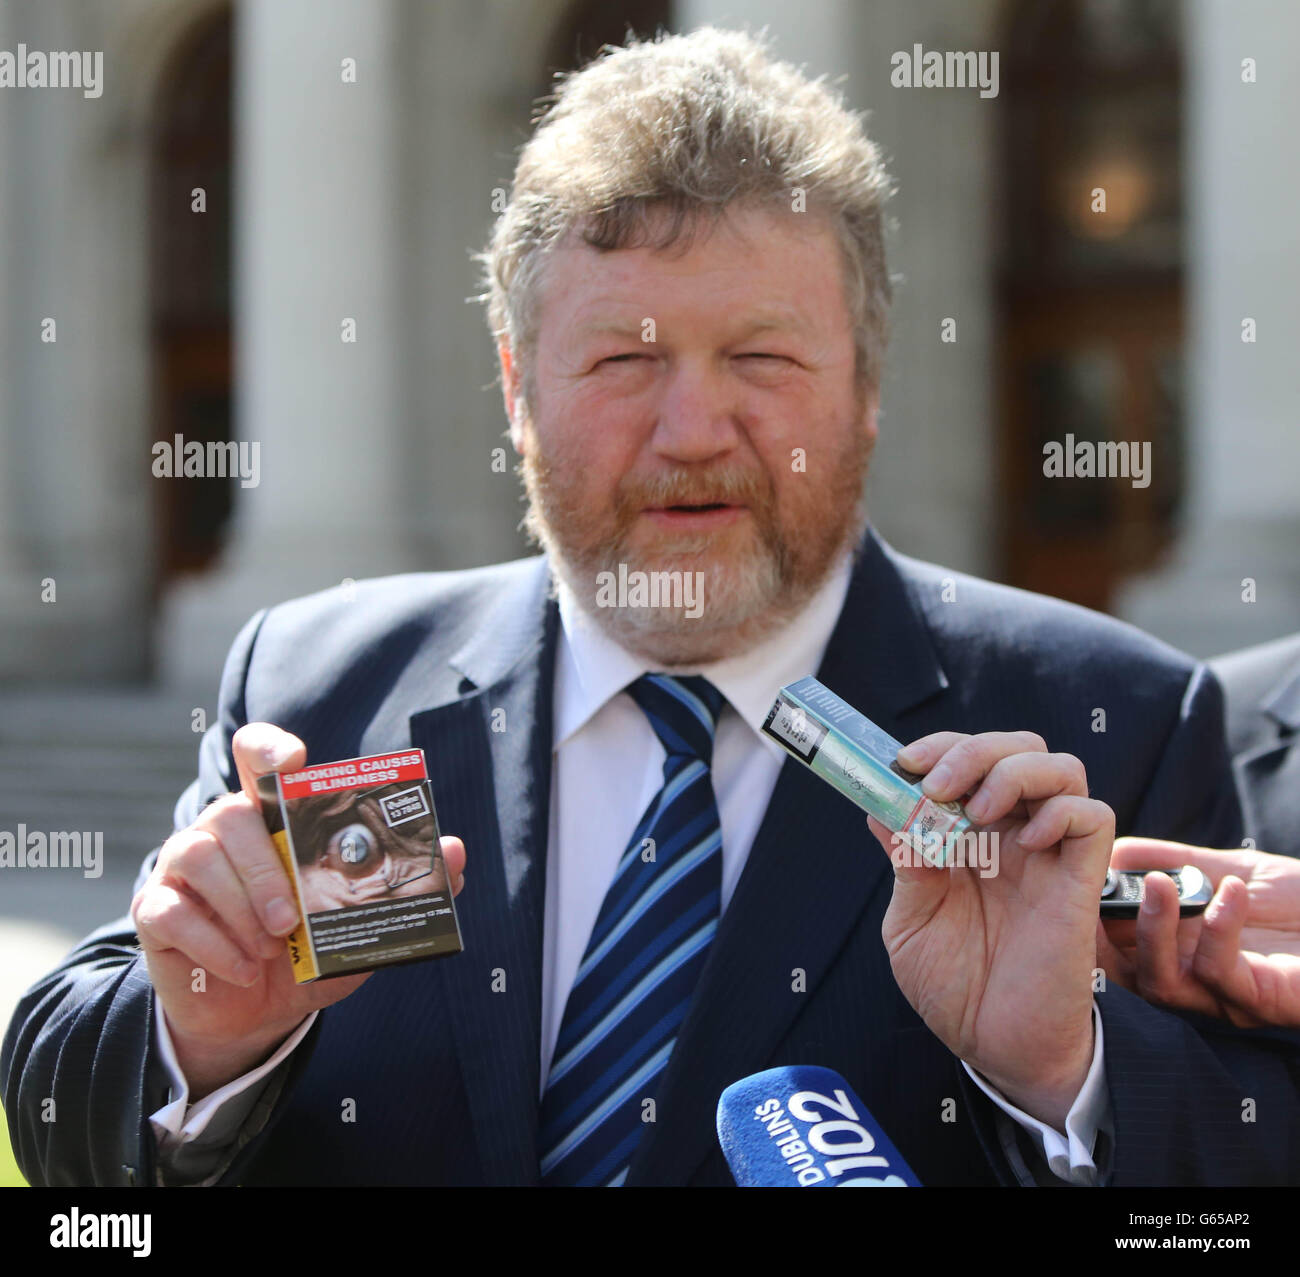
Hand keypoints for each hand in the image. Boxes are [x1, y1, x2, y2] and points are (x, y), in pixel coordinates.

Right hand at [131, 724, 466, 1098]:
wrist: (255, 1015)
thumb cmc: (308, 954)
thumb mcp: (361, 924)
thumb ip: (404, 887)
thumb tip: (457, 852)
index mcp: (272, 818)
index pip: (258, 755)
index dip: (270, 747)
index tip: (292, 760)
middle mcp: (223, 828)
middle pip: (230, 811)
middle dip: (266, 867)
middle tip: (291, 919)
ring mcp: (183, 866)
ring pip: (199, 854)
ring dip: (242, 906)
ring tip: (272, 947)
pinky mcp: (156, 909)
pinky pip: (173, 910)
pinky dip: (214, 943)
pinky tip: (242, 968)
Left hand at [867, 730, 1113, 1130]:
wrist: (995, 1048)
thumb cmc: (954, 987)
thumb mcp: (909, 923)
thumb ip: (905, 864)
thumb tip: (883, 808)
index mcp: (968, 835)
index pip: (967, 759)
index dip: (939, 747)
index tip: (903, 762)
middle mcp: (1012, 834)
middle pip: (1017, 747)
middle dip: (975, 749)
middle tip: (938, 784)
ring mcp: (1049, 854)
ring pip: (1062, 767)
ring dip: (1015, 771)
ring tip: (980, 809)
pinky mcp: (1083, 881)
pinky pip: (1095, 816)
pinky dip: (1061, 812)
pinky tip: (1025, 843)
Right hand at [1096, 838, 1299, 1027]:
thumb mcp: (1228, 871)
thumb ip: (1172, 861)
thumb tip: (1109, 846)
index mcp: (1177, 952)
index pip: (1111, 946)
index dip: (1085, 918)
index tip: (1070, 874)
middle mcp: (1192, 981)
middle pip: (1123, 973)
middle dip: (1102, 930)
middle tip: (1094, 883)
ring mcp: (1224, 998)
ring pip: (1161, 983)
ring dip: (1153, 929)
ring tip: (1161, 883)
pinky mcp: (1260, 1001)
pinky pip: (1220, 975)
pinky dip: (1217, 928)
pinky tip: (1230, 890)